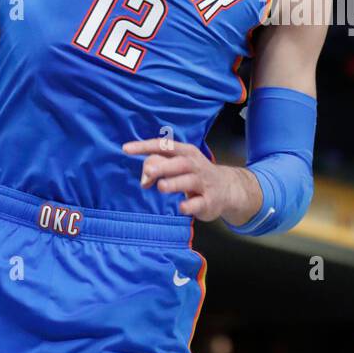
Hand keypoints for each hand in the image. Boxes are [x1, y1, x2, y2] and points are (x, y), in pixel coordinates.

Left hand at [122, 137, 252, 221]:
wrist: (227, 189)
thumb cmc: (194, 174)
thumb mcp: (178, 165)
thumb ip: (158, 167)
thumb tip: (144, 180)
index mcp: (185, 152)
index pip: (164, 145)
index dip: (144, 146)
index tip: (126, 149)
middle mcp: (195, 165)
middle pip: (179, 162)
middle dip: (162, 166)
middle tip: (148, 172)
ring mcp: (203, 183)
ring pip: (188, 181)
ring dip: (174, 183)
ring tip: (161, 187)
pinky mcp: (209, 201)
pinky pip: (198, 203)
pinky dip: (189, 205)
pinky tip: (181, 207)